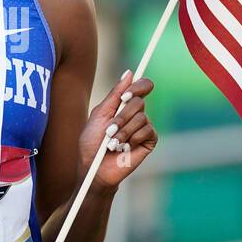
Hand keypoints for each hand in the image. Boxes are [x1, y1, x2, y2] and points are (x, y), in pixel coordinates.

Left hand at [78, 69, 156, 190]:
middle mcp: (136, 114)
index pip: (141, 87)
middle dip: (121, 117)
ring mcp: (144, 127)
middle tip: (110, 130)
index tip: (125, 96)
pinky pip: (148, 130)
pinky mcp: (149, 141)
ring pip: (141, 117)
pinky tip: (125, 148)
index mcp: (124, 105)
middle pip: (139, 102)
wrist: (95, 169)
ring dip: (124, 131)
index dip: (138, 87)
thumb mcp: (100, 115)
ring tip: (113, 144)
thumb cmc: (92, 143)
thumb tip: (129, 73)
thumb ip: (115, 95)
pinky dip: (133, 138)